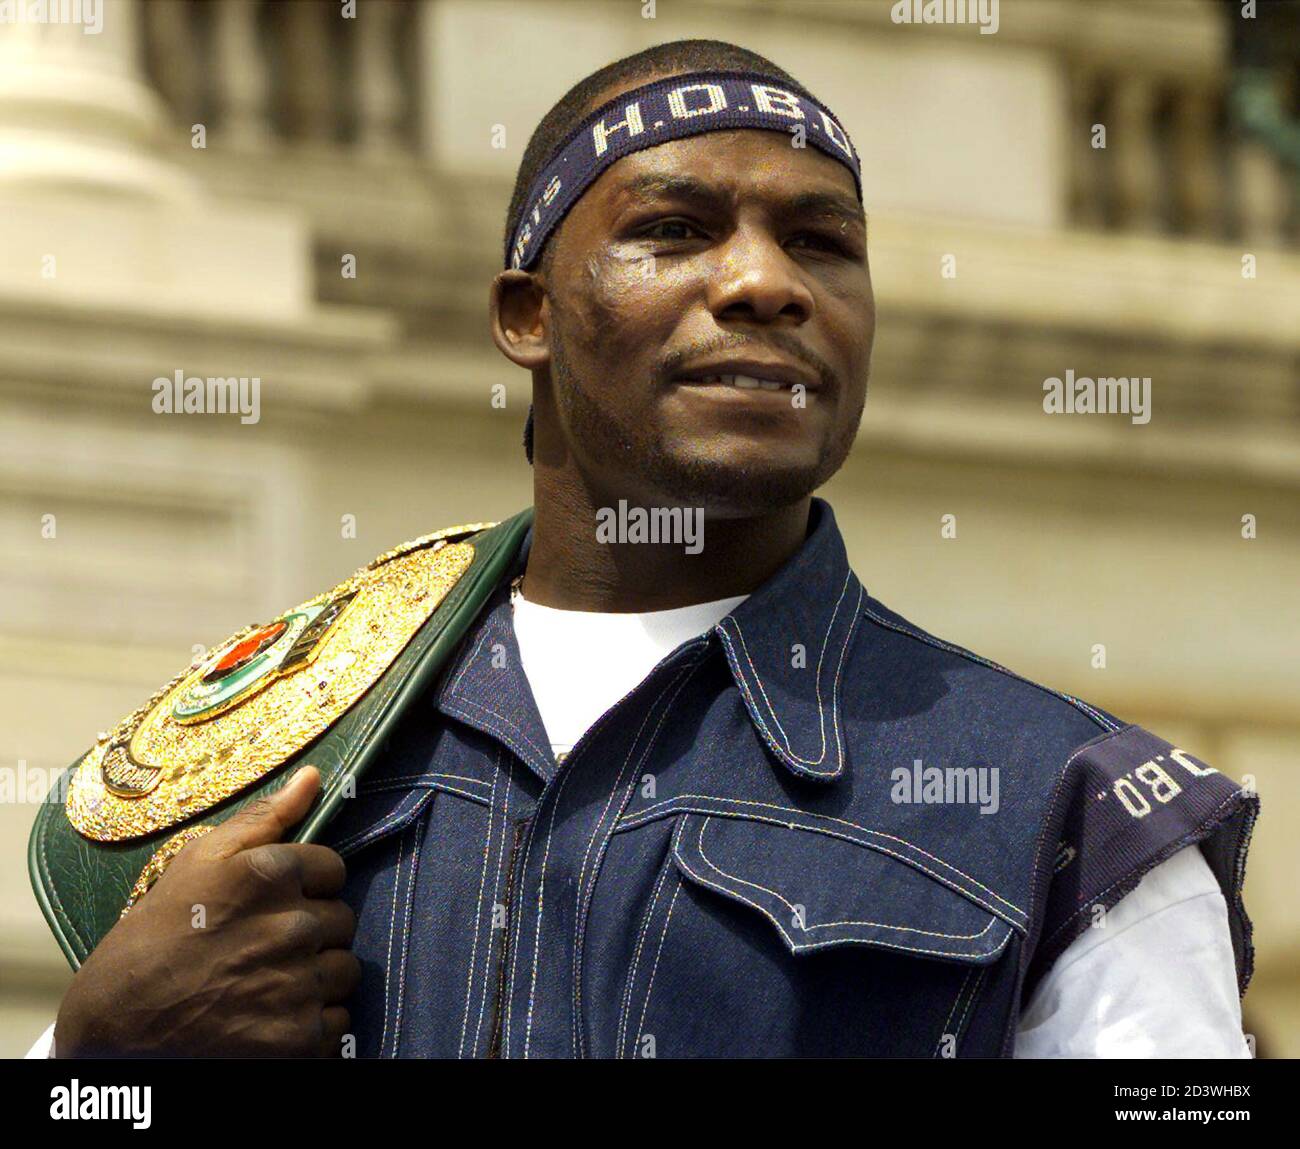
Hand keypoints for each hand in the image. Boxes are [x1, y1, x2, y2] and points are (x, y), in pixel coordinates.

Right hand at [54, 766, 360, 1056]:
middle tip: (264, 946)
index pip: (333, 870)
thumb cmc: (155, 935)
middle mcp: (292, 926)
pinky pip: (337, 1019)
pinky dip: (312, 1022)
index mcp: (271, 875)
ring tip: (267, 982)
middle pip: (342, 920)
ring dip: (317, 977)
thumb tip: (314, 778)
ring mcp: (298, 984)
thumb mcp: (198, 861)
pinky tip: (271, 1017)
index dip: (307, 886)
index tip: (274, 904)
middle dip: (311, 931)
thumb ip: (265, 817)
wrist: (115, 1026)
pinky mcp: (299, 1037)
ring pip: (344, 970)